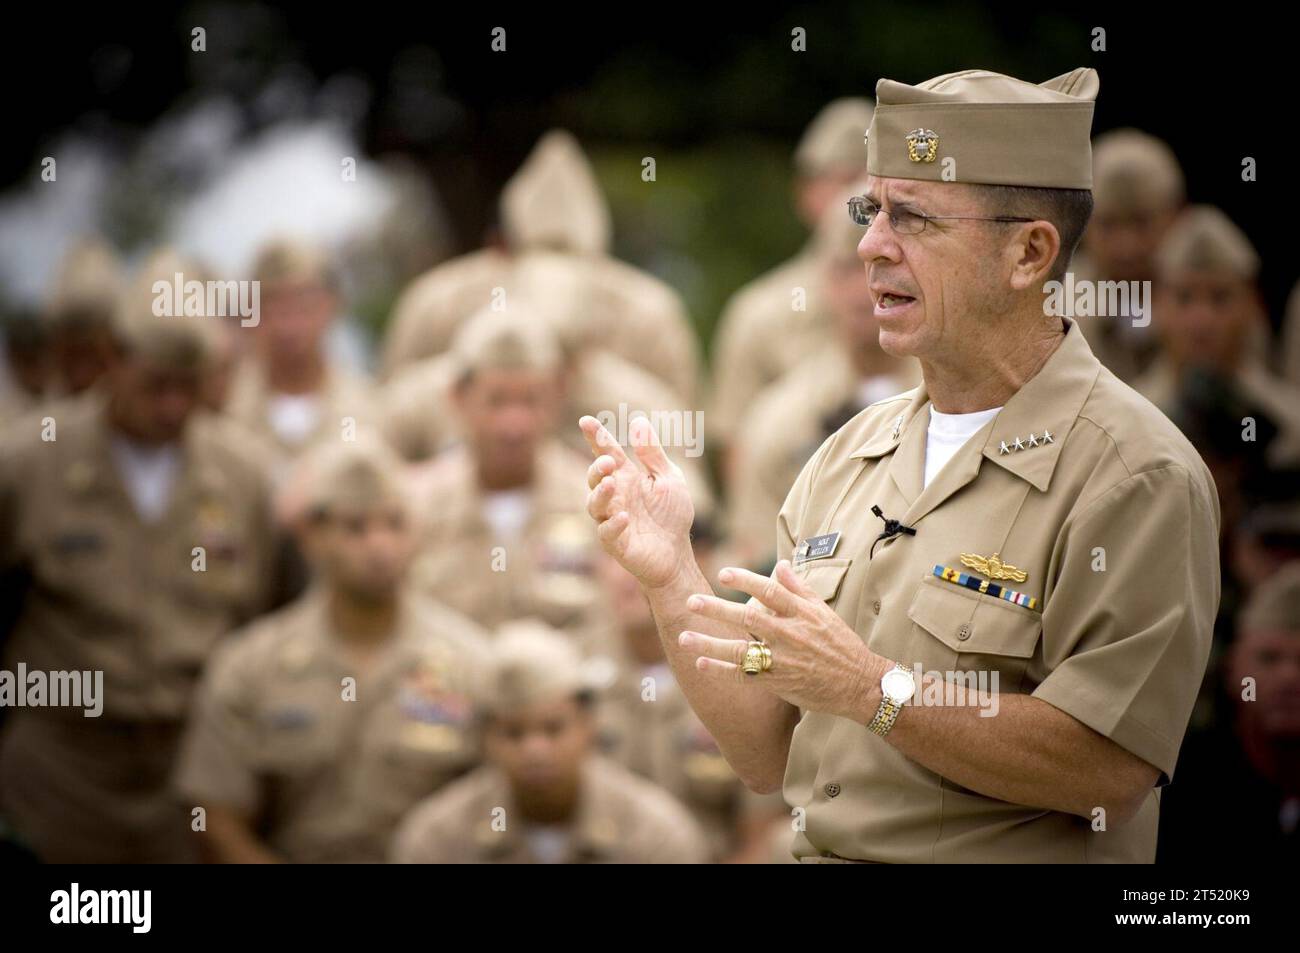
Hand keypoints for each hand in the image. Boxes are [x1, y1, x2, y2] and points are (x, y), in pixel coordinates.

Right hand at [579, 415, 694, 589]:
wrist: (677, 553)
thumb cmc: (671, 515)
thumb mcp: (667, 478)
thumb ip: (652, 453)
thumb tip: (638, 420)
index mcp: (626, 477)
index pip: (607, 452)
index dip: (596, 437)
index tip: (585, 421)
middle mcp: (615, 496)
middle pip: (595, 478)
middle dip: (597, 468)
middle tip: (608, 461)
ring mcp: (612, 519)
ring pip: (594, 505)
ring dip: (600, 494)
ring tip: (611, 483)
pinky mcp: (616, 543)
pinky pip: (607, 533)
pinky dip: (612, 525)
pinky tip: (624, 517)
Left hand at [678, 560, 884, 719]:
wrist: (859, 684)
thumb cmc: (841, 644)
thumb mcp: (824, 611)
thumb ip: (798, 587)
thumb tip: (780, 564)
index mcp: (802, 613)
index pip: (770, 592)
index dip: (745, 581)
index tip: (723, 574)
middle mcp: (790, 635)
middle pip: (748, 618)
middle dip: (717, 610)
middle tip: (691, 602)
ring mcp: (782, 660)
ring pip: (740, 650)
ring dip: (710, 644)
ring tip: (684, 637)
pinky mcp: (778, 682)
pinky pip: (744, 675)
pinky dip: (722, 670)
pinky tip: (700, 663)